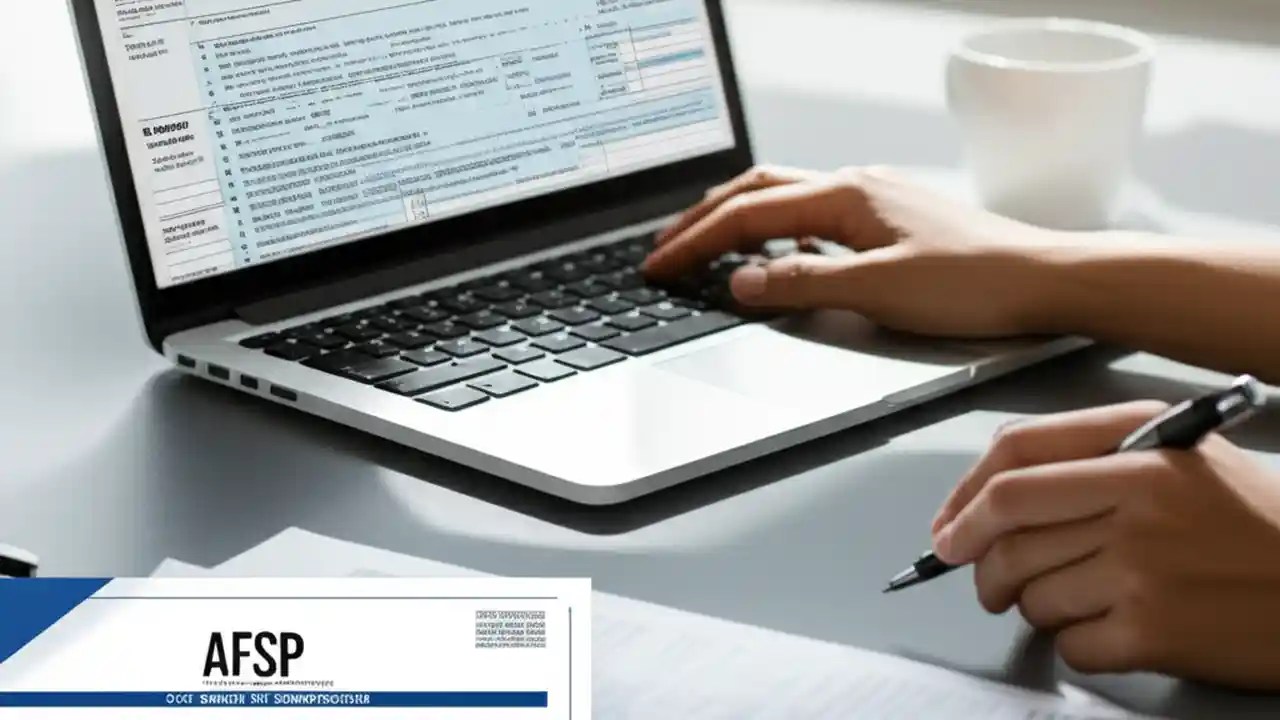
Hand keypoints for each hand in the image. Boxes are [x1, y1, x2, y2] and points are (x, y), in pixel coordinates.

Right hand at [643, 165, 1071, 337]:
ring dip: (737, 217)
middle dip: (704, 217)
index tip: (659, 264)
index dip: (696, 241)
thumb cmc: (975, 284)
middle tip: (666, 244)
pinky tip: (776, 253)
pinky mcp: (890, 220)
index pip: (748, 214)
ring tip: (703, 241)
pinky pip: (813, 214)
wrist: (1046, 279)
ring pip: (785, 197)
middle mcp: (856, 186)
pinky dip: (775, 228)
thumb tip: (744, 283)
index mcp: (846, 196)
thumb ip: (804, 283)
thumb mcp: (879, 290)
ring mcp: (874, 200)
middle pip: (758, 190)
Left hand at [932, 402, 1279, 688]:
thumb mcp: (1185, 452)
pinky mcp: (1155, 631)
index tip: (949, 528)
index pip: (1013, 461)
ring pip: (1030, 592)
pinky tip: (1112, 630)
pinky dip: (1077, 643)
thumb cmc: (1254, 522)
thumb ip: (1093, 454)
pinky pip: (1070, 642)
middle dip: (977, 563)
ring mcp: (1143, 568)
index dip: (964, 498)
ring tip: (1074, 600)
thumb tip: (994, 494)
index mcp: (1140, 447)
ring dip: (1033, 606)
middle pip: (1006, 532)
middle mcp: (1137, 501)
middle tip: (984, 580)